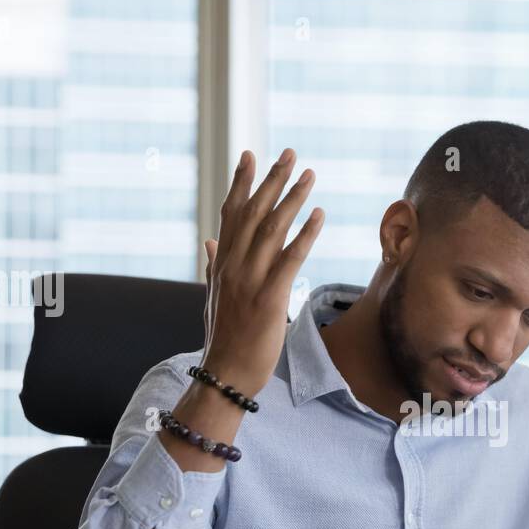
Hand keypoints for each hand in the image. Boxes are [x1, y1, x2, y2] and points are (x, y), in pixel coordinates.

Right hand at [201, 147, 323, 395]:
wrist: (225, 374)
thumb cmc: (224, 338)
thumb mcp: (214, 297)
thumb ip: (213, 265)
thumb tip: (209, 241)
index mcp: (222, 264)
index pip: (230, 213)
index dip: (240, 182)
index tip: (249, 155)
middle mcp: (234, 266)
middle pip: (253, 212)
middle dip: (272, 180)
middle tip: (290, 154)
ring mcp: (250, 280)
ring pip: (272, 229)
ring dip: (293, 199)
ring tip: (309, 175)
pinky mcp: (269, 298)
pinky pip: (290, 259)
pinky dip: (305, 234)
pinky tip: (319, 216)